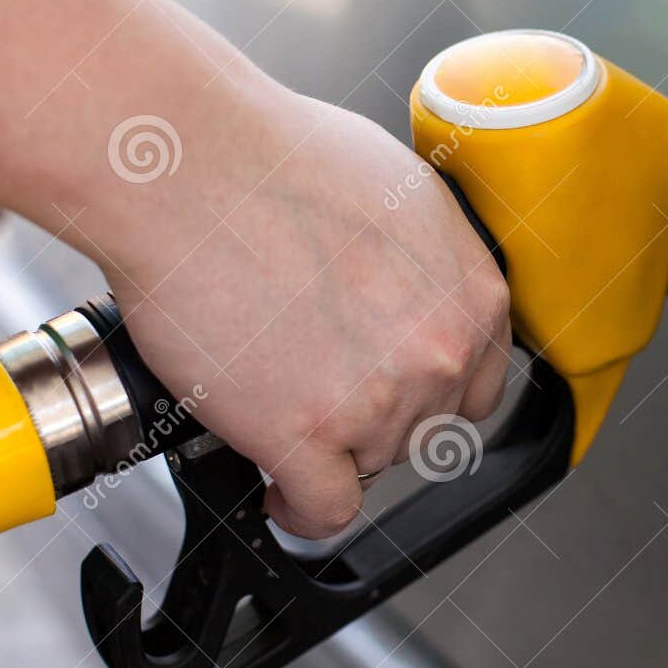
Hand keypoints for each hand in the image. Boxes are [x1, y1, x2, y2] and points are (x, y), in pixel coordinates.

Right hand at [99, 87, 510, 540]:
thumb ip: (427, 262)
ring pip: (372, 465)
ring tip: (285, 409)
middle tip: (323, 383)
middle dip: (376, 413)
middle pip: (423, 427)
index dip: (427, 389)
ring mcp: (378, 399)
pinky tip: (280, 492)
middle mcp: (439, 351)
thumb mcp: (400, 191)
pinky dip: (301, 510)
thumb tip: (413, 290)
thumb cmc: (273, 156)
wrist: (191, 166)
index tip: (394, 389)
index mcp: (473, 293)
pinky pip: (325, 510)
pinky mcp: (307, 434)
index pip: (477, 383)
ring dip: (331, 451)